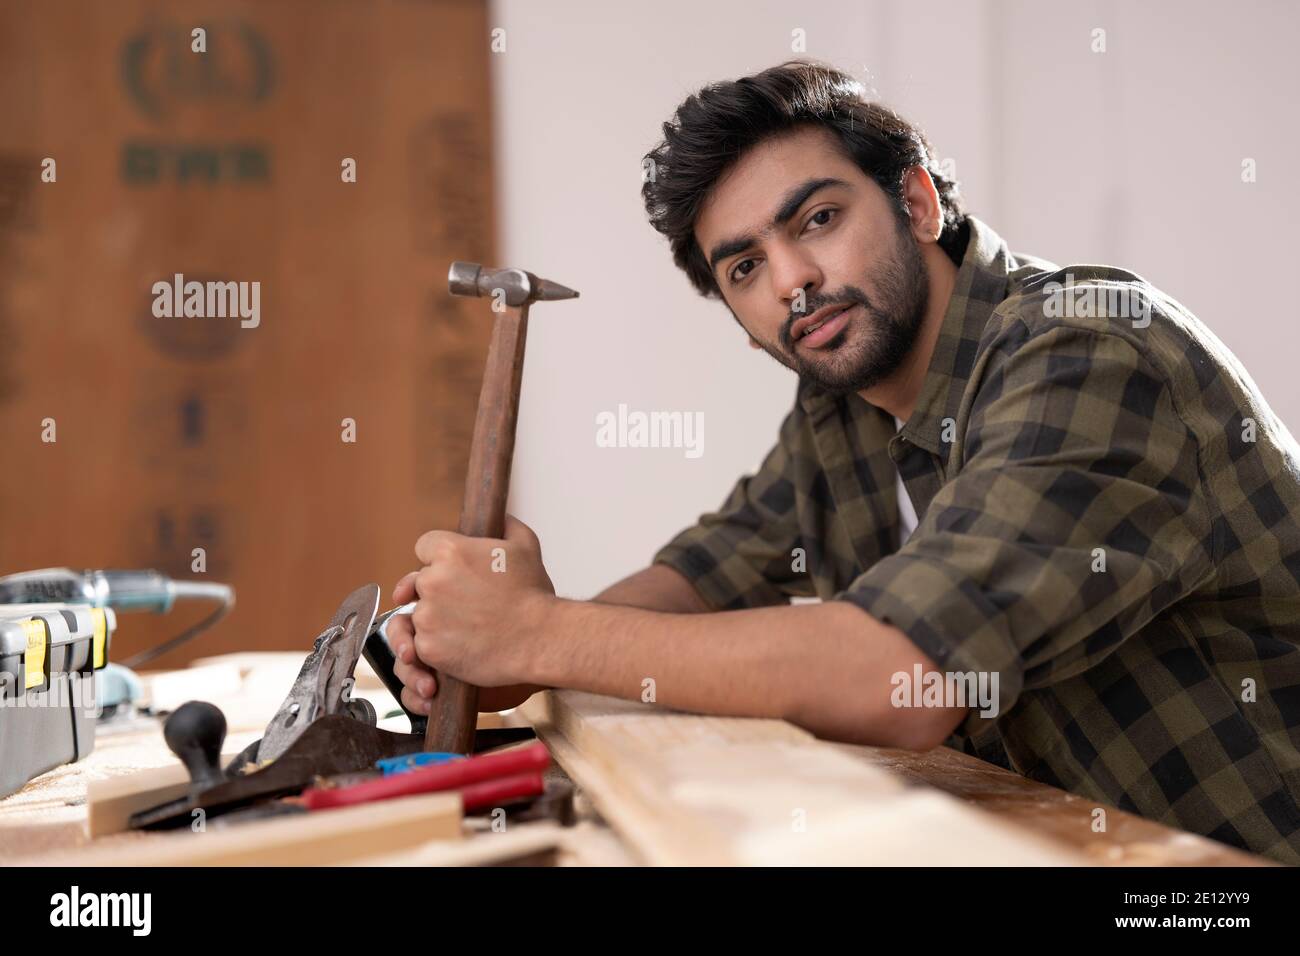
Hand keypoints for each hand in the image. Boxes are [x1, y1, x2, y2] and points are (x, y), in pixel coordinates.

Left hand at [387, 515, 555, 712]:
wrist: (539, 640)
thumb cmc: (533, 596)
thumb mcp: (526, 546)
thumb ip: (505, 525)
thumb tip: (498, 517)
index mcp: (450, 551)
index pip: (424, 546)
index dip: (439, 558)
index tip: (453, 571)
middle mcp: (432, 581)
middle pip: (420, 581)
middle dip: (439, 590)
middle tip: (467, 603)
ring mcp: (427, 616)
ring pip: (420, 613)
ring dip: (438, 618)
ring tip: (470, 625)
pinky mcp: (428, 647)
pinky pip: (422, 643)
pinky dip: (438, 646)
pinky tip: (464, 643)